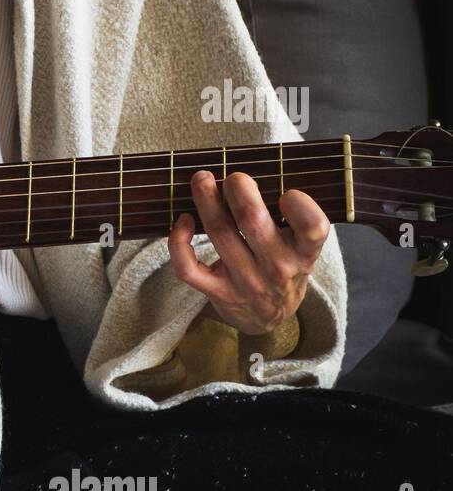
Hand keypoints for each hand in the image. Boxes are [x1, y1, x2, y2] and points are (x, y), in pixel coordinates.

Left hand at [168, 170, 327, 334]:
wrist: (269, 318)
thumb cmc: (284, 268)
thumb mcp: (302, 247)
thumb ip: (293, 219)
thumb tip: (263, 172)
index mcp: (304, 252)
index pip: (312, 228)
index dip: (300, 205)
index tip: (287, 192)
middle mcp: (277, 268)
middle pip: (252, 221)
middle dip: (238, 189)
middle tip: (233, 177)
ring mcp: (245, 282)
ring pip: (219, 234)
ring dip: (206, 200)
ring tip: (202, 179)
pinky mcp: (217, 292)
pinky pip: (189, 267)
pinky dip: (178, 241)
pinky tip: (183, 220)